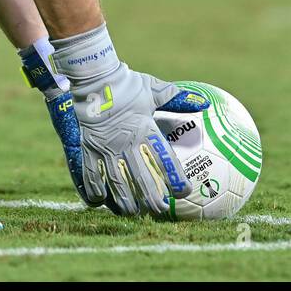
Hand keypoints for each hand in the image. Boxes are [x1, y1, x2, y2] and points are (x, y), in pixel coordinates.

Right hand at [53, 27, 208, 216]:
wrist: (93, 78)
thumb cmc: (126, 84)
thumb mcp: (153, 89)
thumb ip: (176, 98)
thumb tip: (203, 101)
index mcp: (144, 130)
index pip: (164, 158)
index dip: (175, 177)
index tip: (184, 191)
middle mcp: (125, 142)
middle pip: (141, 177)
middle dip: (151, 198)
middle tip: (159, 210)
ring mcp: (105, 148)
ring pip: (116, 182)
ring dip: (124, 200)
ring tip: (131, 212)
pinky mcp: (87, 148)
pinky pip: (89, 175)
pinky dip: (94, 190)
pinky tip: (98, 202)